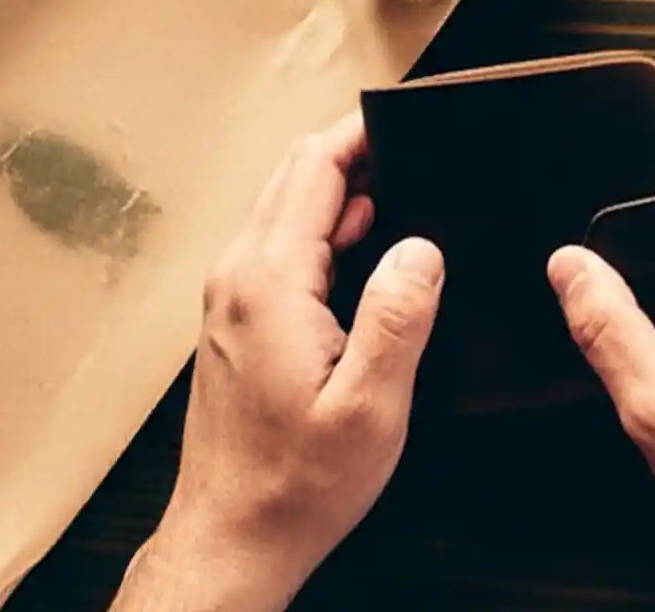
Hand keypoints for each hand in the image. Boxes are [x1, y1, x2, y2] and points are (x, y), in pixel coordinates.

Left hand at [112, 113, 444, 610]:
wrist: (236, 534)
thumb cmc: (296, 482)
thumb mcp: (370, 405)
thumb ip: (398, 316)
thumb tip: (421, 248)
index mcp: (270, 284)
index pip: (313, 168)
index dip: (362, 133)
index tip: (407, 120)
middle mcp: (240, 278)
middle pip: (295, 176)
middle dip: (357, 154)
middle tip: (420, 157)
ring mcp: (233, 297)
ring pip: (288, 209)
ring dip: (343, 193)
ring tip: (405, 204)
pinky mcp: (240, 319)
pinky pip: (284, 247)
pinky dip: (326, 231)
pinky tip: (366, 255)